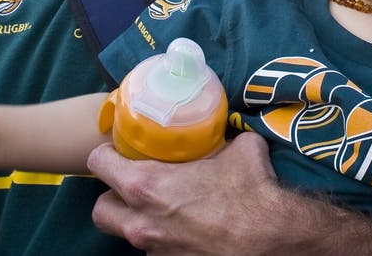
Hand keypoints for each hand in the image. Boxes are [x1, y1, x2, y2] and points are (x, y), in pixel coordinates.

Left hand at [87, 132, 277, 254]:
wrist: (272, 238)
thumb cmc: (251, 191)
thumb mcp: (236, 148)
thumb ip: (219, 137)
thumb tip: (224, 128)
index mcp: (146, 186)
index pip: (98, 164)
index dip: (108, 153)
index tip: (122, 149)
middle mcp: (142, 222)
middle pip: (101, 210)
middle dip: (111, 196)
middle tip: (133, 183)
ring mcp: (155, 251)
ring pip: (128, 234)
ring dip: (138, 220)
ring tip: (162, 207)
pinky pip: (155, 251)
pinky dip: (164, 239)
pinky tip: (186, 227)